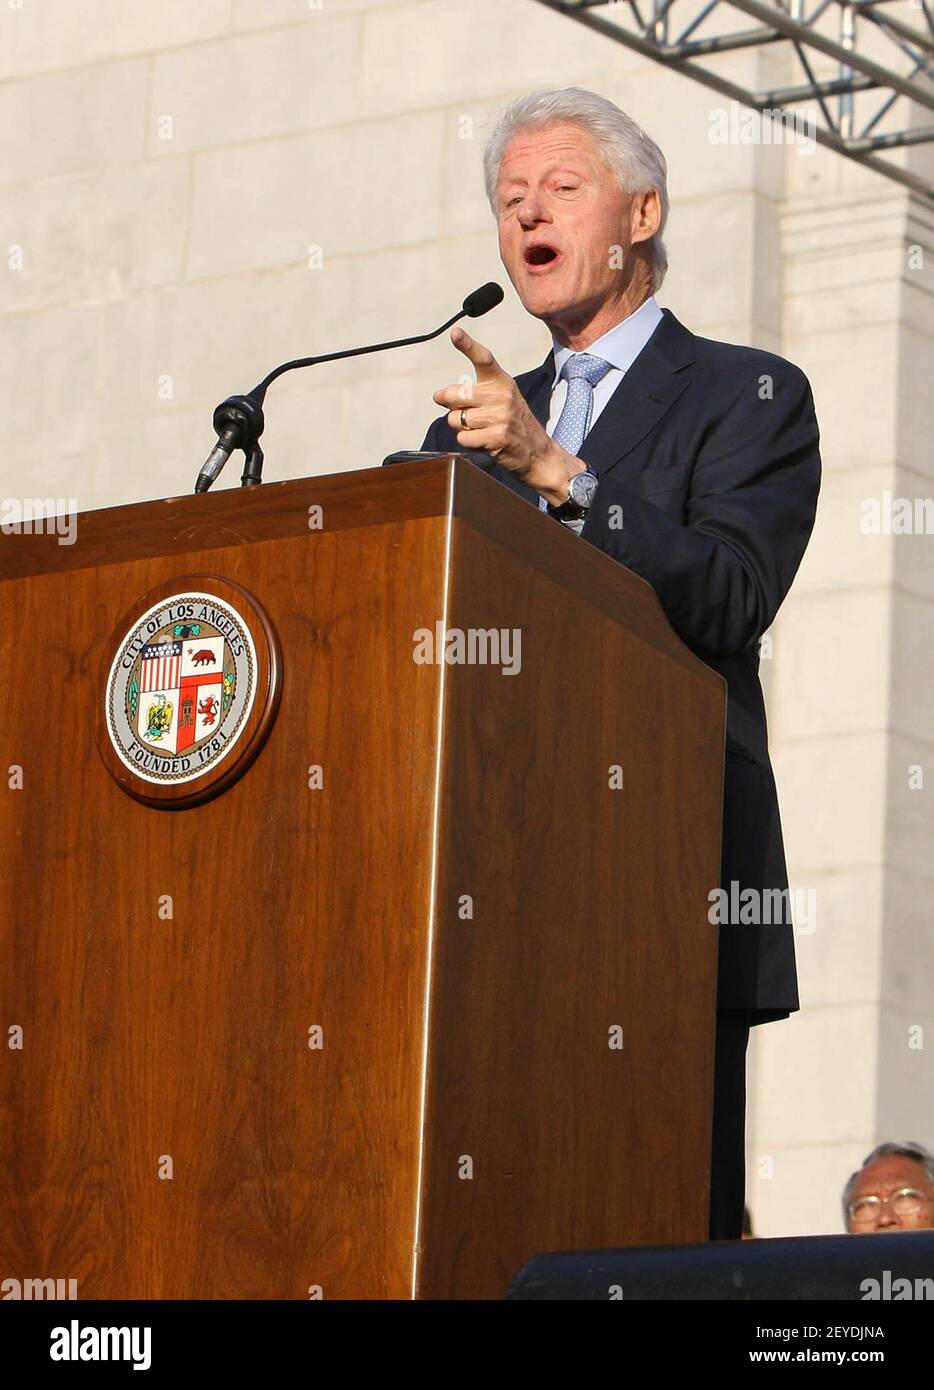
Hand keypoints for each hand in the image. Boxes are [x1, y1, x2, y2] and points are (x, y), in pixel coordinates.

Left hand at [432, 326, 584, 506]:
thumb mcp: (502, 400)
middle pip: (455, 394)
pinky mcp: (496, 437)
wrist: (537, 453)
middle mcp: (501, 396)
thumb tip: (440, 395)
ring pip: (456, 419)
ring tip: (479, 429)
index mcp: (502, 382)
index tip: (455, 333)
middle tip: (462, 411)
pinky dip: (467, 441)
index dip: (467, 345)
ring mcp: (500, 417)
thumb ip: (474, 393)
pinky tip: (482, 441)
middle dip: (450, 405)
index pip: (483, 359)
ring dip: (460, 426)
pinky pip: (463, 437)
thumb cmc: (513, 424)